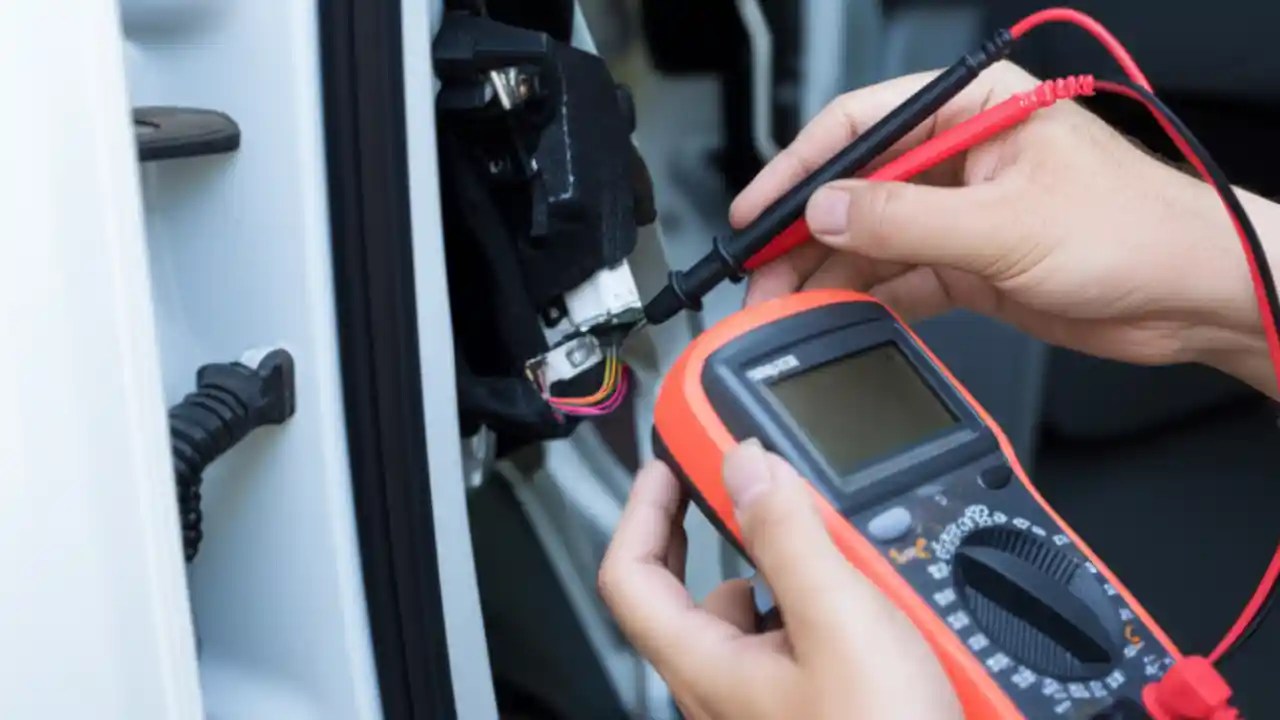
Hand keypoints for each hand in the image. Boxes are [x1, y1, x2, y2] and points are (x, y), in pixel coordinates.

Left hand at [598, 440, 960, 718]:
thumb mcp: (838, 624)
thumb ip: (788, 539)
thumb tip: (745, 468)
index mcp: (707, 667)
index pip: (631, 577)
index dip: (642, 512)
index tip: (667, 466)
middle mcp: (730, 689)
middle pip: (702, 594)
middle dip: (736, 536)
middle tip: (761, 492)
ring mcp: (775, 704)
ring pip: (766, 618)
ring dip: (798, 574)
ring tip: (846, 551)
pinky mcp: (822, 710)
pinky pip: (811, 645)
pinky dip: (835, 611)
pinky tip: (880, 606)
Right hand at [733, 61, 1278, 397]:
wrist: (1196, 297)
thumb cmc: (1140, 231)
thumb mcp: (1007, 223)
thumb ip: (905, 219)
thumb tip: (827, 212)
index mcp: (975, 110)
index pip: (862, 125)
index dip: (800, 167)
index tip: (758, 208)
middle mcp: (963, 156)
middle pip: (857, 189)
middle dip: (806, 232)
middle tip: (763, 271)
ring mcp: (963, 214)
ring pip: (872, 240)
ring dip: (829, 273)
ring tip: (787, 302)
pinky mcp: (971, 265)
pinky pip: (900, 278)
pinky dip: (866, 299)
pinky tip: (836, 314)